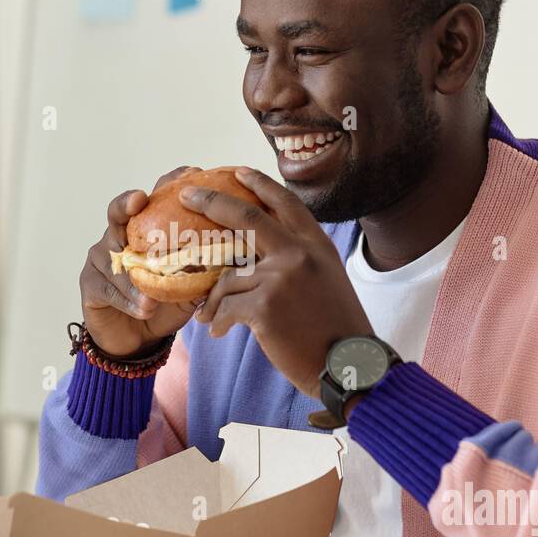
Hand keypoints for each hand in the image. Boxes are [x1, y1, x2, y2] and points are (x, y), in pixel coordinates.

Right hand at [80, 166, 203, 358]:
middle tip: (139, 201)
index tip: (189, 173)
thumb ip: (203, 273)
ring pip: (114, 258)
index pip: (156, 198)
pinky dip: (128, 299)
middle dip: (127, 203)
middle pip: (119, 212)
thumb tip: (233, 262)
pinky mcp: (90, 283)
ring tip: (152, 297)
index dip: (170, 182)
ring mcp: (101, 258)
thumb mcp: (188, 289)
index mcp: (145, 230)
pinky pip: (108, 288)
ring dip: (135, 278)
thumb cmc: (163, 305)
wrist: (136, 339)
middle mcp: (119, 236)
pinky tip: (144, 309)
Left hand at [183, 167, 372, 396]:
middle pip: (246, 217)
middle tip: (188, 195)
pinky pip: (226, 307)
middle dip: (212, 202)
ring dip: (213, 298)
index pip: (285, 203)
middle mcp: (299, 254)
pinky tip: (219, 331)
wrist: (349, 365)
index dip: (260, 184)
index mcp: (316, 245)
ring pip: (228, 278)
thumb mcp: (327, 280)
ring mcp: (281, 278)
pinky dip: (219, 321)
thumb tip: (260, 254)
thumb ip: (299, 260)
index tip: (238, 171)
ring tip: (208, 315)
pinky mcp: (265, 307)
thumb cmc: (337, 329)